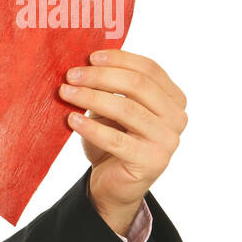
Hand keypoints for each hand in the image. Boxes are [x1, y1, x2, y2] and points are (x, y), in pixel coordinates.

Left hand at [59, 49, 187, 234]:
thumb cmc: (112, 140)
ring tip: (65, 93)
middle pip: (138, 85)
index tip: (89, 56)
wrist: (112, 184)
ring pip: (127, 109)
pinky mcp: (152, 162)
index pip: (149, 69)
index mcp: (173, 99)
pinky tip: (71, 120)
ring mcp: (168, 140)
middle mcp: (176, 117)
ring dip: (91, 98)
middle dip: (100, 76)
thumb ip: (109, 88)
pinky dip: (91, 128)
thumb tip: (82, 63)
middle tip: (70, 75)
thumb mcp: (112, 109)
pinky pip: (117, 140)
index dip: (119, 59)